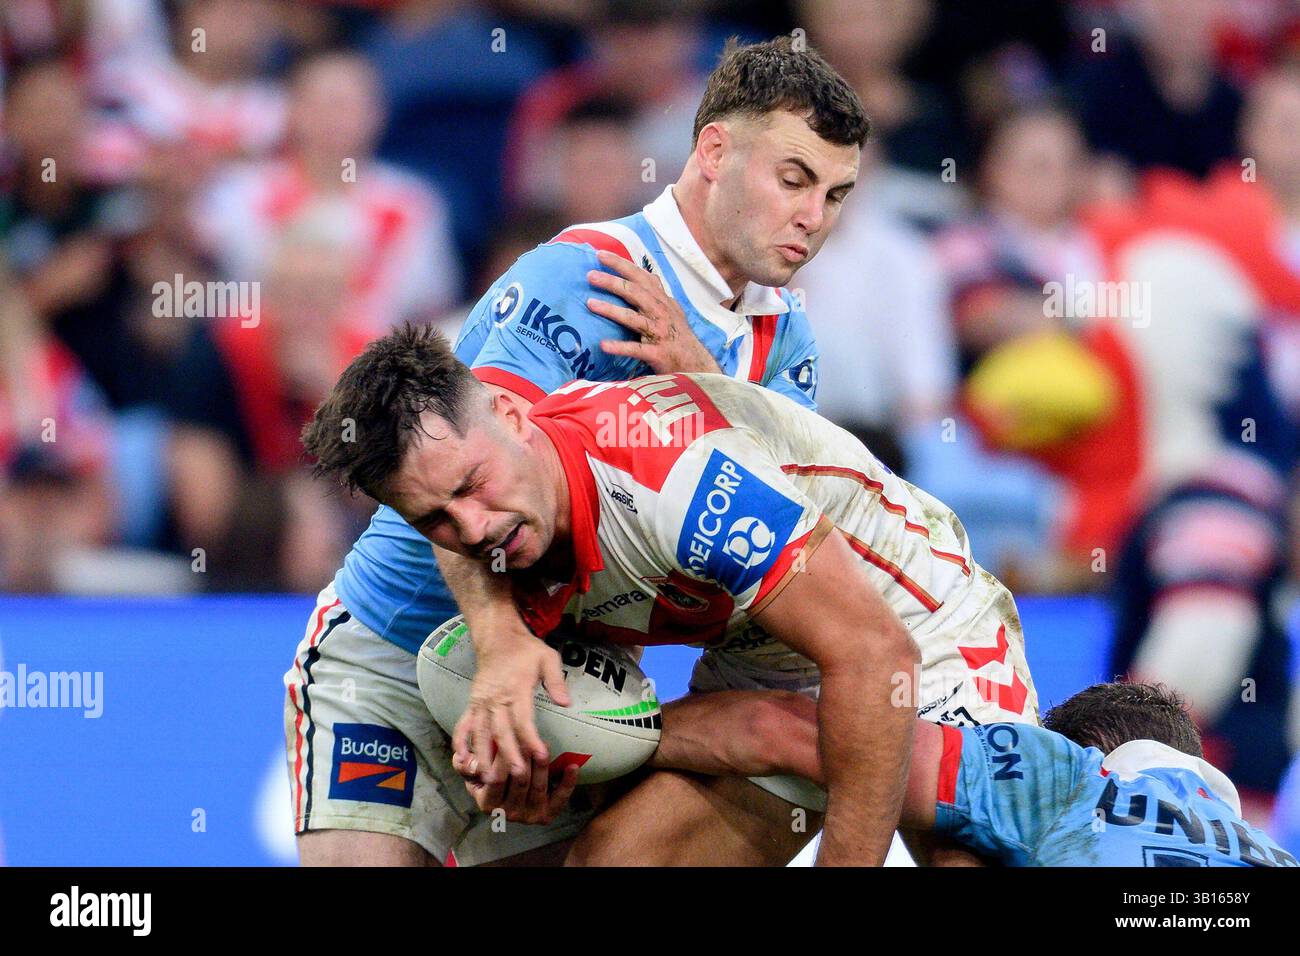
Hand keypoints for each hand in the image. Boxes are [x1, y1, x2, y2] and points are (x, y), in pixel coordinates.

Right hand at [451, 620, 570, 787]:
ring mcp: (481, 703)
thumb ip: (556, 681)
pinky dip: (461, 744)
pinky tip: (462, 761)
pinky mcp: (472, 704)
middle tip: (517, 777)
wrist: (497, 637)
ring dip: (483, 757)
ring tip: (488, 779)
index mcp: (516, 689)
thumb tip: (566, 703)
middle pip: (501, 731)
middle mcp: (496, 699)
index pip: (523, 720)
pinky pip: (463, 726)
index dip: (531, 740)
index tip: (541, 757)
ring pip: (480, 733)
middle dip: (508, 756)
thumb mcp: (547, 658)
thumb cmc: (526, 650)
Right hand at [453, 750, 580, 824]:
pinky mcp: (546, 815)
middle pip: (519, 781)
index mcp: (487, 803)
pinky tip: (572, 767)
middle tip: (529, 737)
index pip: (495, 778)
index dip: (502, 758)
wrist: (507, 797)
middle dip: (524, 756)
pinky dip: (567, 783)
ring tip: (545, 746)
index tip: (508, 739)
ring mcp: (528, 817)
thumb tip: (467, 762)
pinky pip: (559, 799)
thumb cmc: (487, 777)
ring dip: (543, 765)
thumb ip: (464, 764)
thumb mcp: (471, 770)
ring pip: (538, 788)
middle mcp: (508, 813)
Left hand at [587, 249, 720, 373]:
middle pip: (635, 292)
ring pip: (633, 318)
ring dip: (611, 310)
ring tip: (590, 303)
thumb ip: (658, 294)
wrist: (696, 364)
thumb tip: (647, 275)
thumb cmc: (678, 337)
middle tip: (590, 275)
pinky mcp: (657, 353)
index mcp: (661, 301)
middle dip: (613, 282)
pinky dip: (620, 347)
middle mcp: (661, 313)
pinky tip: (603, 345)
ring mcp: (659, 333)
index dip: (621, 264)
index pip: (641, 277)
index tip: (600, 254)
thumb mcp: (672, 310)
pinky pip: (636, 349)